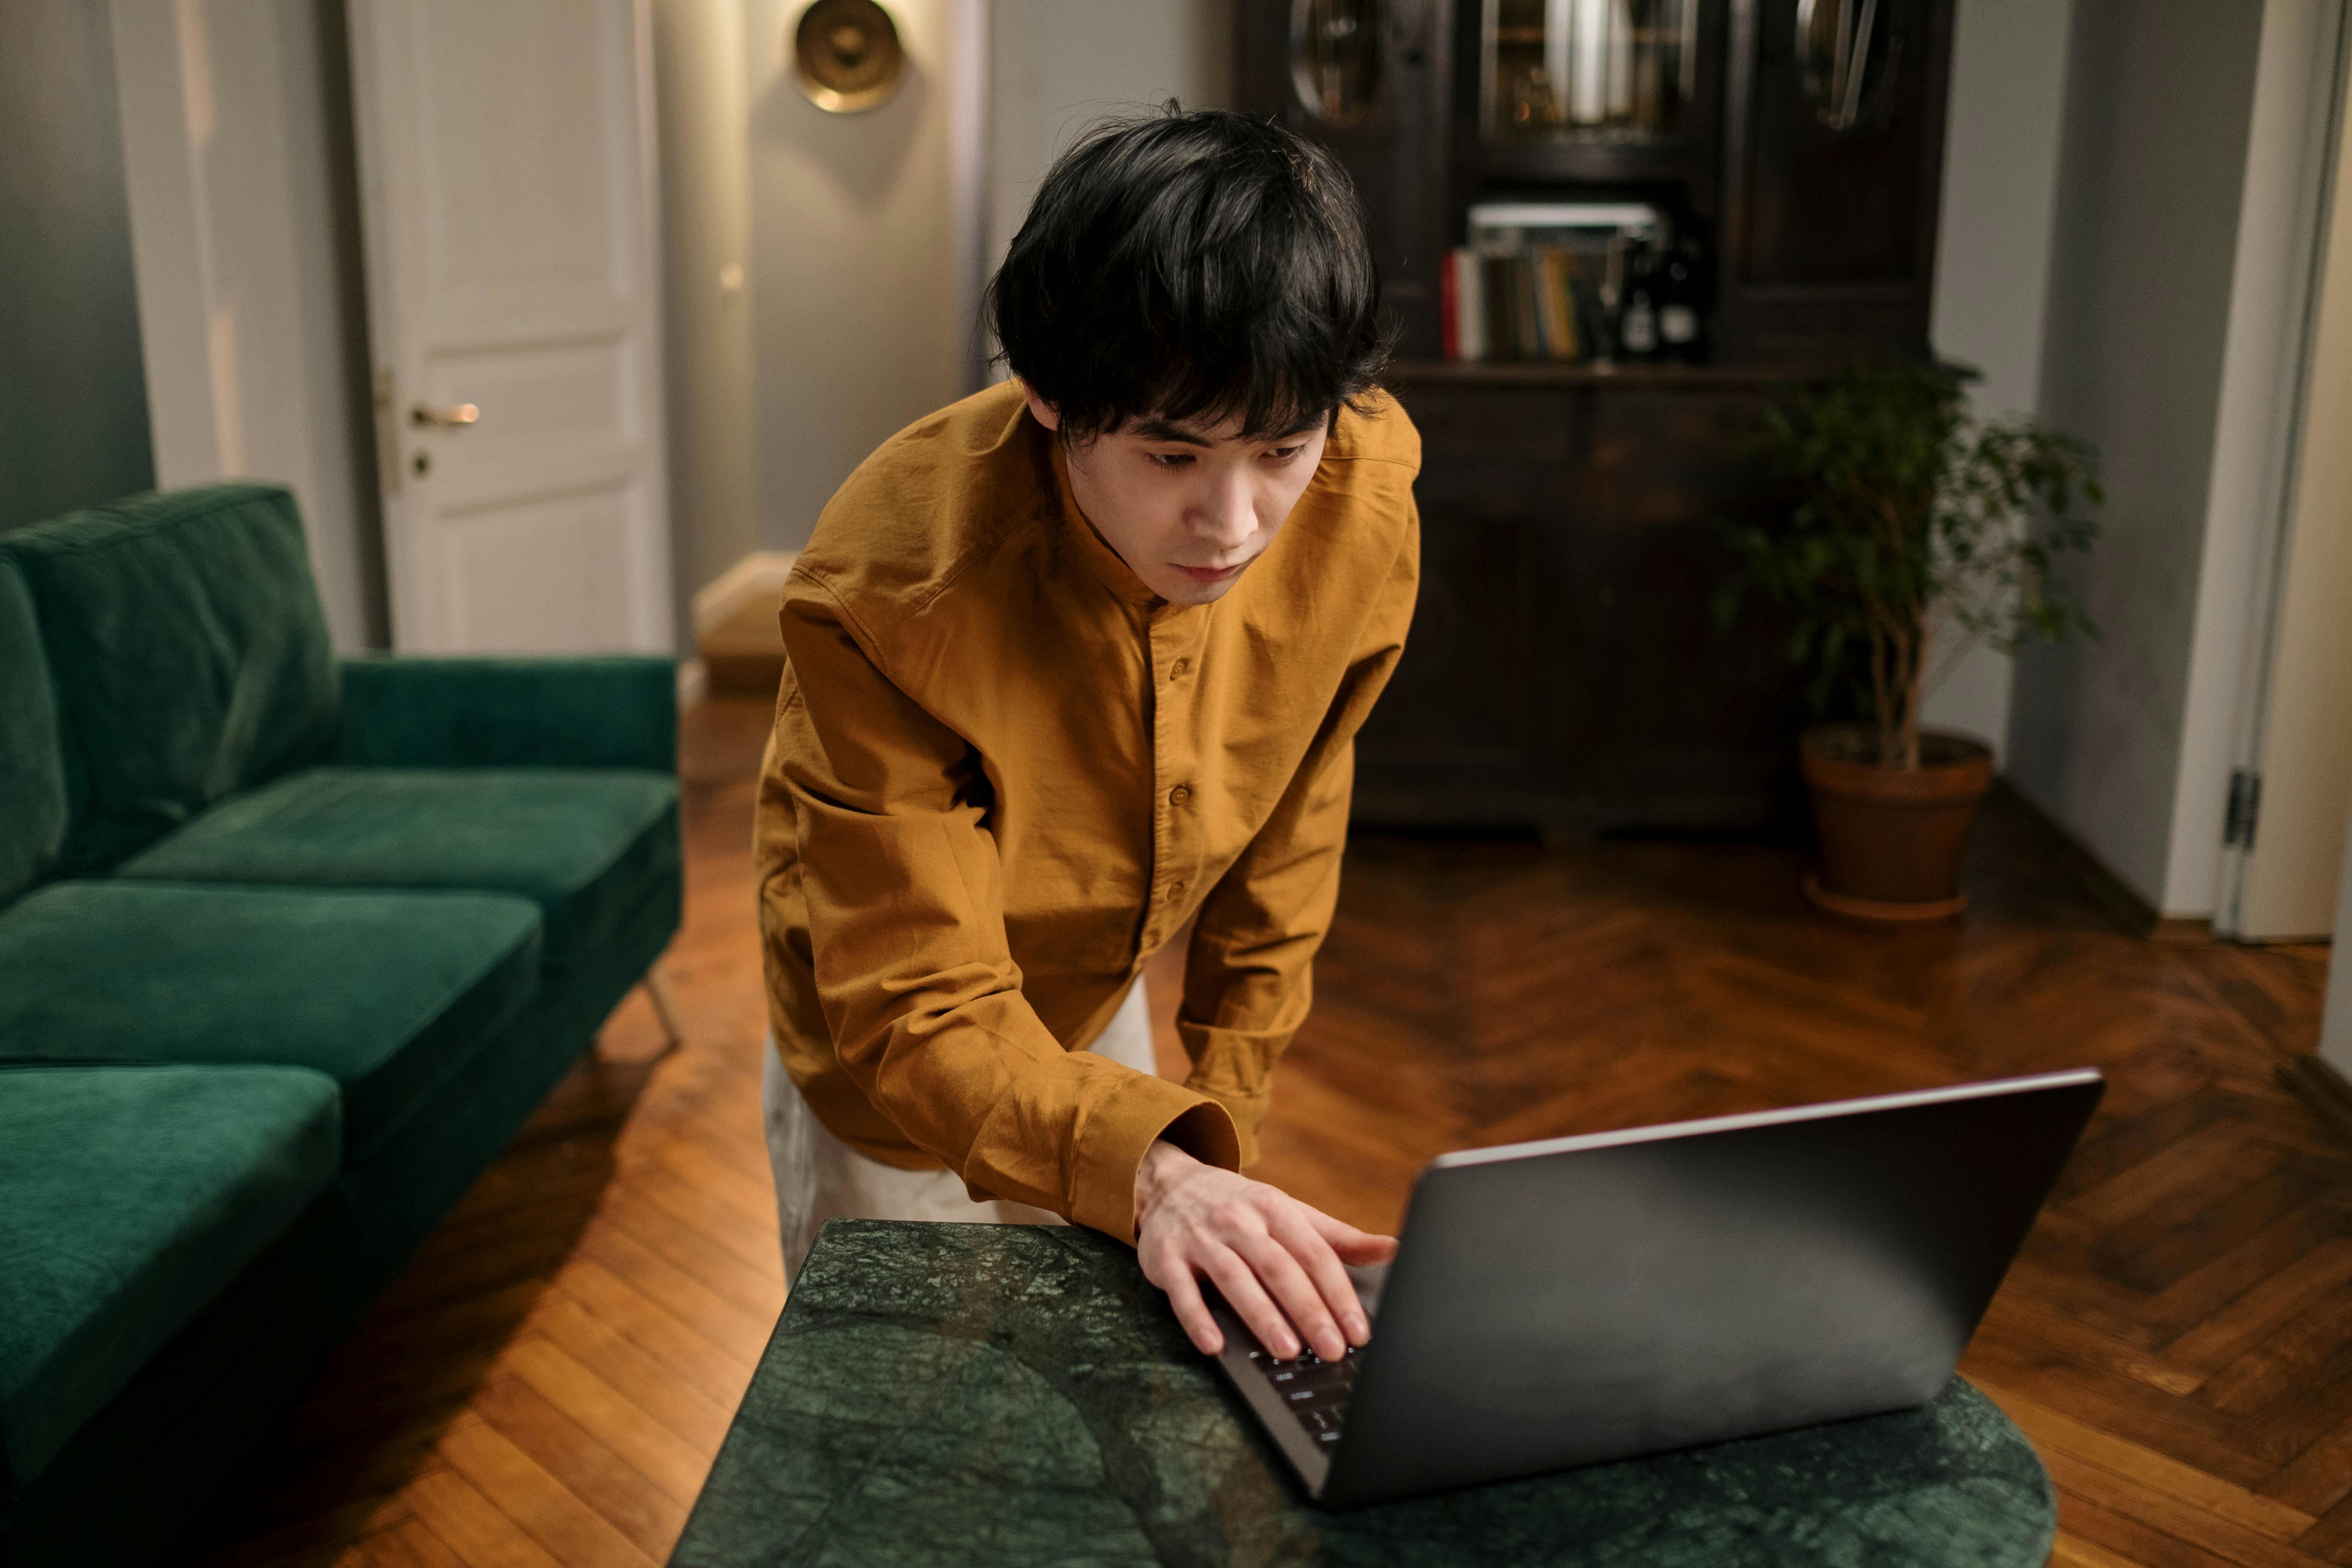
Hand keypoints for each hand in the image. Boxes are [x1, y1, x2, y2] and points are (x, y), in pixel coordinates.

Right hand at [1133, 1140, 1398, 1360]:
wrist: (1169, 1182)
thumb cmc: (1242, 1207)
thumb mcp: (1290, 1213)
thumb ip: (1338, 1237)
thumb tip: (1393, 1249)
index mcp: (1275, 1209)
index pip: (1315, 1253)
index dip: (1339, 1294)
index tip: (1359, 1331)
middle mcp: (1239, 1220)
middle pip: (1279, 1268)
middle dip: (1308, 1310)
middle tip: (1332, 1348)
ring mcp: (1201, 1237)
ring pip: (1235, 1278)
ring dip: (1262, 1316)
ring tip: (1287, 1350)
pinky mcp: (1166, 1256)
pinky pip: (1181, 1290)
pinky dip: (1197, 1318)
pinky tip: (1215, 1345)